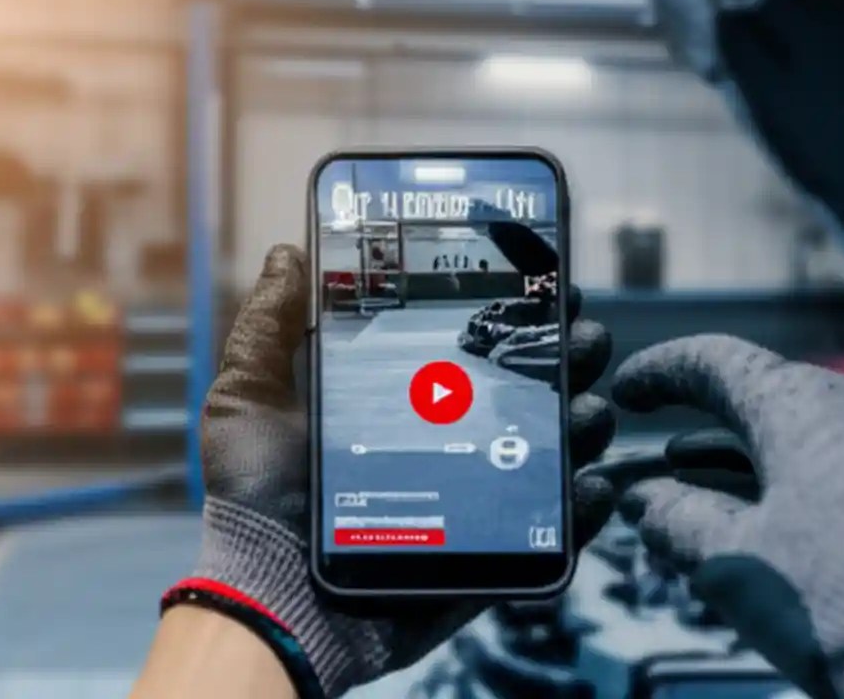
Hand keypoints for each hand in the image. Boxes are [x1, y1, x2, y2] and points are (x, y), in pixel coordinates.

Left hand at [190, 245, 616, 696]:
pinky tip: (594, 482)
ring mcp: (475, 499)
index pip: (472, 343)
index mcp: (402, 400)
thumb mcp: (250, 395)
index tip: (545, 277)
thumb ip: (269, 324)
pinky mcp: (489, 555)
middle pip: (526, 389)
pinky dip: (582, 509)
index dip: (514, 309)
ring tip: (590, 406)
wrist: (270, 593)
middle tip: (582, 334)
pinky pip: (549, 531)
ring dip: (583, 423)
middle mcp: (446, 442)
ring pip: (549, 453)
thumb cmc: (257, 495)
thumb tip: (290, 251)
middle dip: (565, 355)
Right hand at [612, 335, 843, 697]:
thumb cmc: (835, 607)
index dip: (662, 370)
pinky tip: (785, 531)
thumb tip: (642, 500)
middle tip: (665, 454)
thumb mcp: (728, 561)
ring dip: (754, 463)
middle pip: (770, 398)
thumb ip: (674, 519)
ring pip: (815, 440)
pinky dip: (805, 488)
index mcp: (805, 409)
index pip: (718, 361)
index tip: (627, 390)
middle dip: (709, 423)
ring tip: (707, 492)